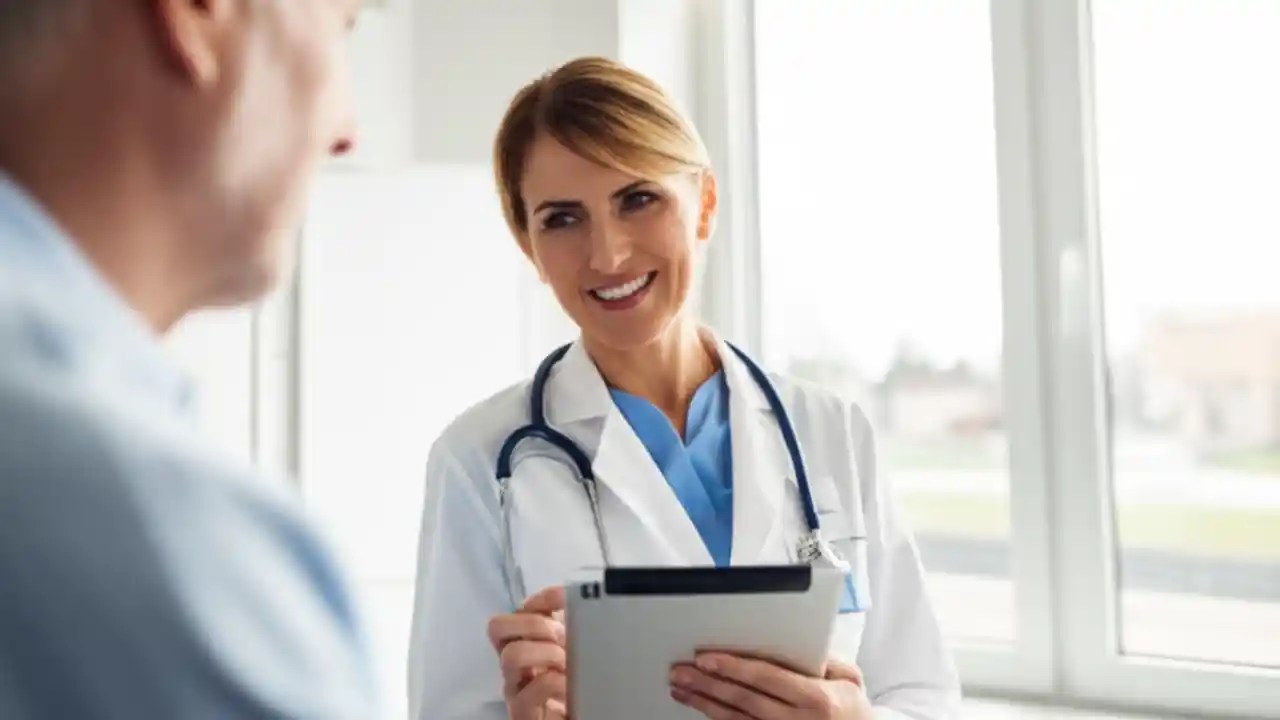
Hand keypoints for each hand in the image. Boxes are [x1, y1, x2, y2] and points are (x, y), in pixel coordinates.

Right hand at [487, 586, 568, 718]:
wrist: (584, 718)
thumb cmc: (581, 689)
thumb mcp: (579, 652)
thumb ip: (575, 628)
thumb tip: (578, 601)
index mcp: (528, 644)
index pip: (517, 611)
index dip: (539, 599)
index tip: (564, 598)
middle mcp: (516, 664)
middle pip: (498, 627)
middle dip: (533, 623)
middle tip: (562, 636)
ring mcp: (515, 688)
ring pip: (511, 655)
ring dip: (546, 652)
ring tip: (568, 664)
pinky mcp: (522, 714)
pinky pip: (530, 690)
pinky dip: (553, 683)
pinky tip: (569, 688)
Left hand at [670, 653, 872, 719]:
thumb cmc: (851, 708)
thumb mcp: (850, 679)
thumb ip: (825, 659)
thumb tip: (794, 640)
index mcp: (816, 699)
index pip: (766, 678)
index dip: (733, 667)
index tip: (706, 658)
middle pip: (743, 699)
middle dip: (708, 684)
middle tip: (680, 670)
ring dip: (704, 703)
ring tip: (680, 688)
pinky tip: (700, 708)